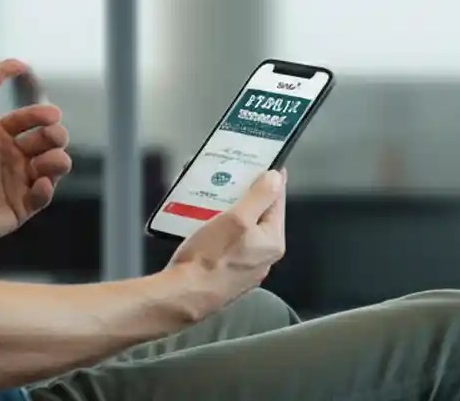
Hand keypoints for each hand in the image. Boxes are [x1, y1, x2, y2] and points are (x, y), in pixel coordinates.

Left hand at [0, 59, 72, 251]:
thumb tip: (10, 65)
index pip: (28, 118)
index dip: (41, 113)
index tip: (52, 112)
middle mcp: (13, 157)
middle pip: (48, 139)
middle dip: (56, 134)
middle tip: (52, 136)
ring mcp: (20, 182)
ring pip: (55, 165)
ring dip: (57, 160)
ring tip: (44, 163)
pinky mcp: (23, 207)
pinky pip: (45, 195)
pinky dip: (46, 188)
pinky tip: (38, 184)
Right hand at [167, 169, 286, 314]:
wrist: (183, 296)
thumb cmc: (209, 257)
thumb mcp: (236, 219)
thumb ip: (259, 197)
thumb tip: (276, 178)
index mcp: (273, 242)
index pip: (277, 202)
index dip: (270, 180)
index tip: (264, 163)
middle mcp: (265, 257)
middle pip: (260, 217)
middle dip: (246, 197)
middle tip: (231, 180)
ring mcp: (247, 269)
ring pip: (244, 231)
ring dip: (231, 214)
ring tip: (214, 200)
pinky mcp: (229, 276)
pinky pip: (231, 245)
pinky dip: (222, 232)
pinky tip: (205, 226)